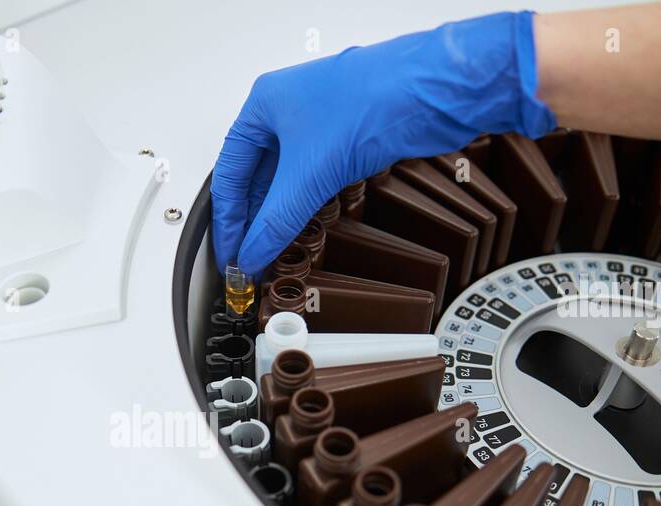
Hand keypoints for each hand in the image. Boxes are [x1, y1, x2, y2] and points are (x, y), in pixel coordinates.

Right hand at [211, 11, 554, 275]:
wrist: (432, 91)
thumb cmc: (374, 99)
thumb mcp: (309, 174)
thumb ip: (274, 222)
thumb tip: (252, 255)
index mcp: (265, 104)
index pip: (229, 172)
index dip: (227, 219)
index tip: (230, 253)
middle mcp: (289, 112)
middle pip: (256, 177)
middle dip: (252, 221)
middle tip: (250, 258)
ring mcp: (320, 125)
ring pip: (287, 180)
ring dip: (279, 217)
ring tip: (273, 251)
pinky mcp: (348, 139)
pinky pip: (316, 181)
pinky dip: (305, 208)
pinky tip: (303, 231)